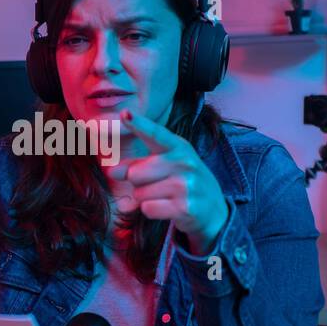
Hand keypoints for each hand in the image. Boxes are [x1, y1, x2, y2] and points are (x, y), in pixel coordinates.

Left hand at [106, 108, 228, 254]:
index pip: (155, 134)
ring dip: (145, 199)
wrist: (214, 210)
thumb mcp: (165, 167)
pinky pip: (148, 209)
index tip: (125, 113)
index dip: (138, 124)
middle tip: (157, 186)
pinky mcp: (185, 207)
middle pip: (135, 173)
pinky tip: (169, 208)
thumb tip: (112, 171)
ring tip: (165, 197)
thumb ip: (137, 165)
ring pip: (140, 194)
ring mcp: (186, 185)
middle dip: (138, 184)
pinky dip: (152, 211)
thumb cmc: (183, 183)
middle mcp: (184, 162)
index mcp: (177, 146)